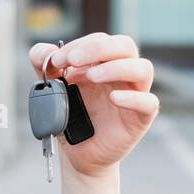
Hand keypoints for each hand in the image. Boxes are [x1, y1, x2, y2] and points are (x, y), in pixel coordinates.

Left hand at [28, 33, 158, 178]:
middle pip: (125, 46)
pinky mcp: (141, 118)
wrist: (76, 153)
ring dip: (116, 67)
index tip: (57, 60)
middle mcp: (122, 74)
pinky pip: (148, 102)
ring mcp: (134, 94)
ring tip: (91, 77)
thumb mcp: (52, 91)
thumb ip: (45, 68)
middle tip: (73, 60)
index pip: (100, 41)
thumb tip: (45, 51)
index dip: (79, 45)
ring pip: (142, 68)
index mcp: (103, 63)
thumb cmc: (70, 118)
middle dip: (98, 49)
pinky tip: (113, 98)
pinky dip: (133, 98)